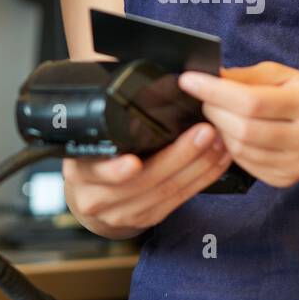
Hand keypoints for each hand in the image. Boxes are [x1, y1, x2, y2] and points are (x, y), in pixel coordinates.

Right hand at [62, 122, 232, 234]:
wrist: (91, 200)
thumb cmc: (93, 159)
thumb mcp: (88, 139)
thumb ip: (106, 120)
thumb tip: (138, 80)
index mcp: (79, 170)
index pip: (95, 171)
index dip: (114, 170)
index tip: (133, 161)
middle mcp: (97, 196)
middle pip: (142, 181)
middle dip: (177, 157)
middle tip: (203, 132)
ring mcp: (123, 213)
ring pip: (166, 192)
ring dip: (198, 167)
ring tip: (219, 143)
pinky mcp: (147, 218)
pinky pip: (179, 200)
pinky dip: (202, 179)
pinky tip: (218, 162)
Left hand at [177, 62, 298, 187]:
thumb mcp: (282, 75)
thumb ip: (245, 77)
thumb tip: (208, 78)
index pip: (251, 101)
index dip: (214, 91)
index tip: (188, 80)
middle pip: (243, 129)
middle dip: (214, 111)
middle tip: (204, 99)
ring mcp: (298, 164)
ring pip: (241, 150)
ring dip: (220, 131)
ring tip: (219, 115)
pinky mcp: (286, 179)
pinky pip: (246, 165)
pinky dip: (230, 148)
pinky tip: (232, 134)